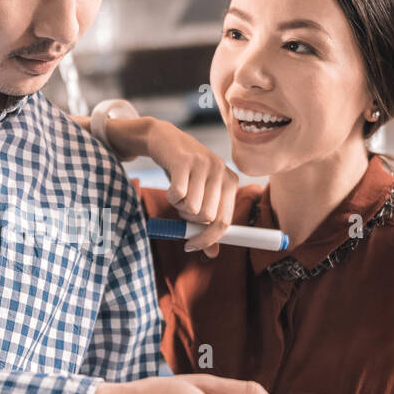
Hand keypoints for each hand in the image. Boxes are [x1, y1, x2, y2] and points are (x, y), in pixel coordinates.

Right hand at [142, 118, 239, 257]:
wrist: (164, 139)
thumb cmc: (183, 172)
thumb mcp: (199, 195)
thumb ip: (207, 223)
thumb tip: (213, 253)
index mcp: (230, 182)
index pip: (225, 221)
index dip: (208, 239)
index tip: (192, 246)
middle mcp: (221, 172)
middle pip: (207, 218)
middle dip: (190, 220)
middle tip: (182, 208)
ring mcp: (204, 164)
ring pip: (192, 208)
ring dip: (179, 207)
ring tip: (177, 193)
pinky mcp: (185, 161)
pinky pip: (177, 195)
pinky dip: (170, 197)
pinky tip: (170, 185)